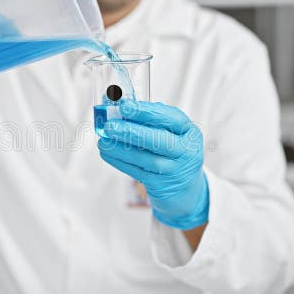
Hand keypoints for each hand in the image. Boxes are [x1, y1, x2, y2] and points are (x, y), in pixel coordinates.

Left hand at [98, 100, 208, 229]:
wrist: (184, 188)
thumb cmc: (173, 153)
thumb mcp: (172, 134)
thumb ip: (150, 120)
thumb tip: (120, 105)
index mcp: (190, 132)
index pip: (171, 118)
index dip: (147, 111)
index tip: (125, 106)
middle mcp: (186, 151)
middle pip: (159, 140)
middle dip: (132, 132)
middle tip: (110, 126)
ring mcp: (174, 170)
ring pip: (145, 159)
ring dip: (121, 149)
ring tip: (103, 141)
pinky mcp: (160, 184)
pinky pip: (137, 172)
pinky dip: (120, 161)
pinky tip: (108, 153)